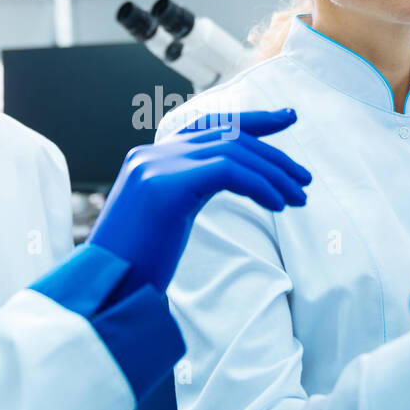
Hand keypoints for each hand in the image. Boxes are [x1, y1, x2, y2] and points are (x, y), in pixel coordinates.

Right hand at [89, 109, 311, 293]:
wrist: (105, 291)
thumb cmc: (133, 268)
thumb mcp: (162, 220)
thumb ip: (185, 193)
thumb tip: (224, 184)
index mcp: (149, 159)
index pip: (209, 125)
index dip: (252, 120)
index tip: (287, 119)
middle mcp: (151, 154)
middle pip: (227, 135)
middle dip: (273, 154)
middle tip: (304, 180)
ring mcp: (156, 166)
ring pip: (233, 150)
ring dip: (273, 174)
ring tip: (299, 198)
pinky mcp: (166, 186)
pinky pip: (228, 171)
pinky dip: (260, 185)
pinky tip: (278, 205)